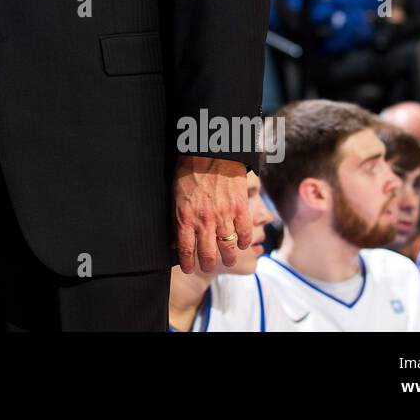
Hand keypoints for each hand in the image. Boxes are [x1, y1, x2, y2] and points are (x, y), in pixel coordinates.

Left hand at [174, 156, 251, 273]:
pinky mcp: (240, 207)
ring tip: (228, 261)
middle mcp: (205, 220)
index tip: (189, 269)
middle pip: (207, 252)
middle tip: (208, 267)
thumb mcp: (175, 194)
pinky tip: (243, 244)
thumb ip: (175, 218)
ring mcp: (224, 215)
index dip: (187, 262)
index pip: (186, 248)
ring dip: (228, 257)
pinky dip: (245, 241)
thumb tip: (173, 240)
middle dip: (207, 264)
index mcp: (186, 216)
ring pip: (228, 246)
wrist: (211, 151)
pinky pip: (245, 231)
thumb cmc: (189, 169)